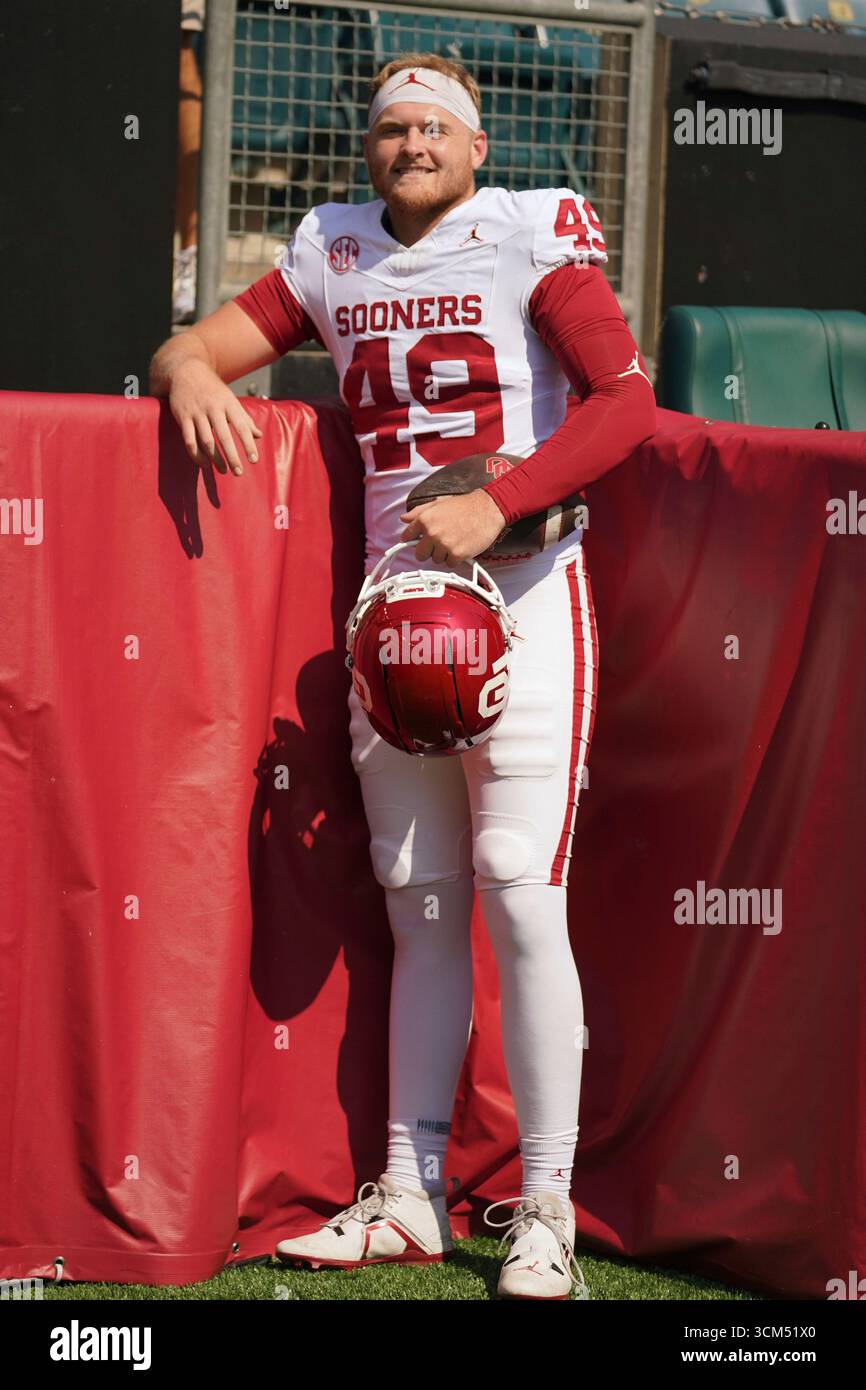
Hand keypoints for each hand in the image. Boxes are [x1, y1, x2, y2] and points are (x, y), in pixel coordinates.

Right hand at [169, 358, 262, 475]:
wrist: (187, 371)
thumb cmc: (213, 389)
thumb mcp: (230, 400)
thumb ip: (245, 418)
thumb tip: (259, 435)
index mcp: (228, 404)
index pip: (241, 426)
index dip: (248, 444)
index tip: (254, 460)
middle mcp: (213, 408)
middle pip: (224, 436)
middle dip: (232, 456)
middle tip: (239, 472)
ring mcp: (197, 413)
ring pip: (206, 441)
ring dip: (216, 458)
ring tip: (224, 470)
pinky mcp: (183, 417)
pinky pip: (189, 440)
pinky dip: (196, 454)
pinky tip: (204, 464)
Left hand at [400, 490, 506, 566]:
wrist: (488, 509)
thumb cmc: (464, 506)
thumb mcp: (438, 504)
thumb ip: (419, 512)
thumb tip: (403, 518)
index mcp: (425, 519)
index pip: (407, 537)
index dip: (413, 539)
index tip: (418, 541)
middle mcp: (432, 533)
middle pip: (420, 554)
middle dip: (428, 550)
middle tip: (440, 543)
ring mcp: (444, 545)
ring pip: (435, 560)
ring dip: (443, 554)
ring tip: (454, 541)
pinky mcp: (457, 554)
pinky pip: (449, 564)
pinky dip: (455, 558)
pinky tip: (462, 546)